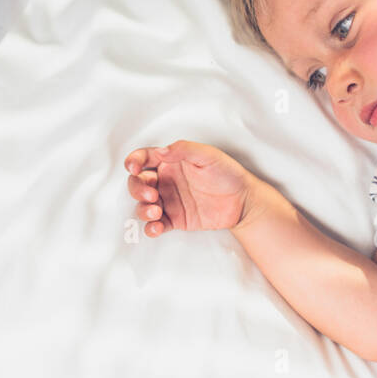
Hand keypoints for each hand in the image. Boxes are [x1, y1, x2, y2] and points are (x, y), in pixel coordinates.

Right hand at [123, 140, 257, 236]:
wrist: (243, 200)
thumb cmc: (227, 173)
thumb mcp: (207, 155)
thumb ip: (183, 149)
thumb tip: (161, 151)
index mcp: (170, 162)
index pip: (144, 158)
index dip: (134, 161)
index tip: (133, 167)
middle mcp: (166, 181)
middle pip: (139, 183)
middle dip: (137, 188)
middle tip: (151, 194)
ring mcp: (169, 201)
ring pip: (144, 205)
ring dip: (143, 209)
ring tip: (155, 212)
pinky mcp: (175, 219)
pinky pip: (157, 225)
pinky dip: (151, 228)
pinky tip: (156, 227)